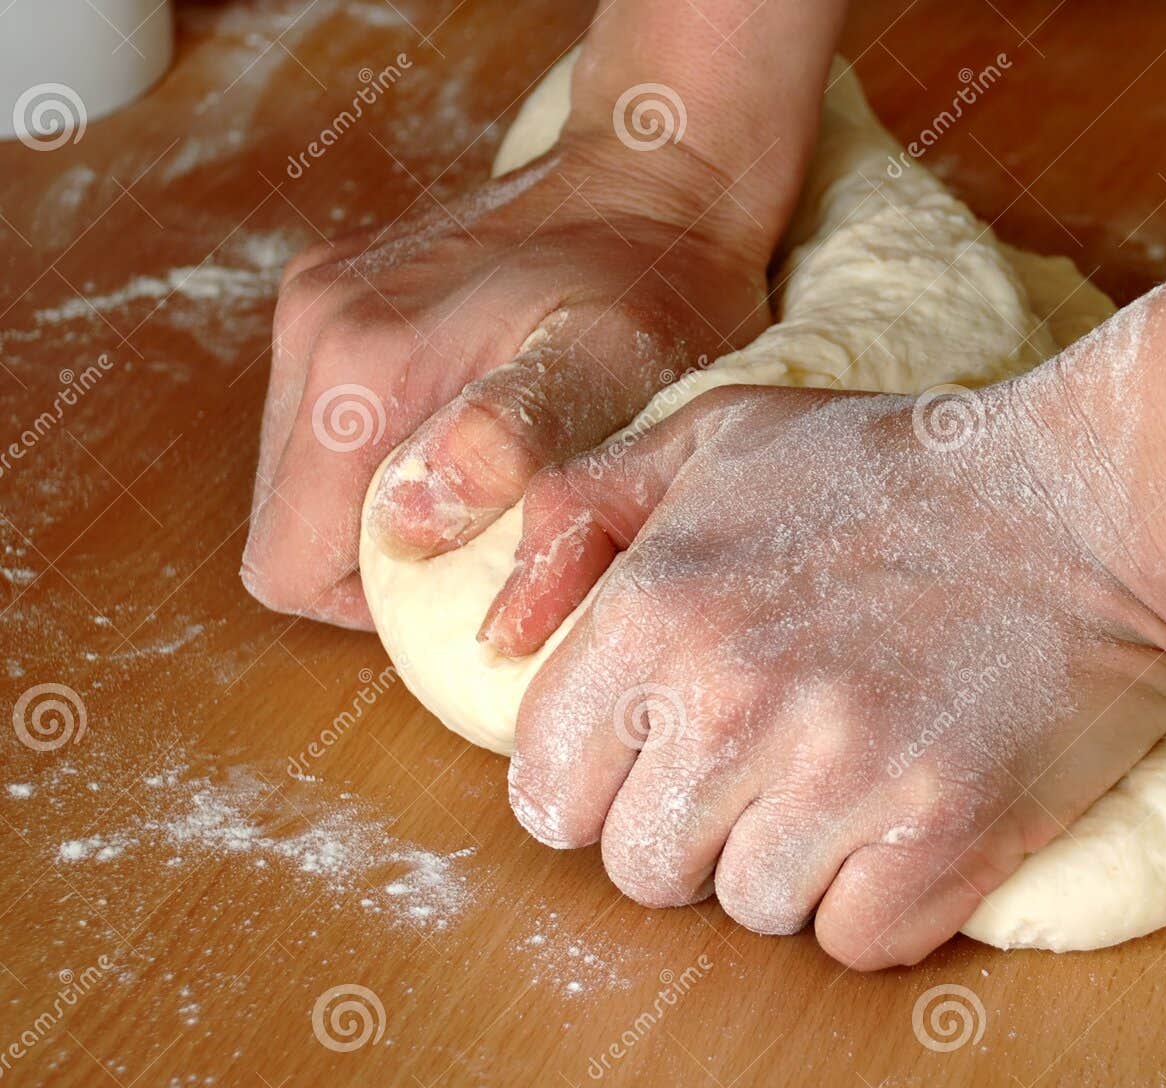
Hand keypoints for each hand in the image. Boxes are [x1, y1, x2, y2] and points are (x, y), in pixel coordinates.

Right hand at [240, 129, 772, 627]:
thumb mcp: (610, 370)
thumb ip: (514, 438)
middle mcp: (316, 329)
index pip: (288, 564)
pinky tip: (461, 421)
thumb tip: (411, 517)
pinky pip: (319, 411)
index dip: (364, 602)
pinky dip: (374, 443)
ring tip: (478, 476)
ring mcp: (316, 301)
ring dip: (372, 499)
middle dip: (370, 552)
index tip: (454, 577)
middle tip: (478, 531)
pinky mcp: (331, 286)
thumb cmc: (648, 291)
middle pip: (286, 521)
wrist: (650, 178)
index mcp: (363, 371)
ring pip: (300, 471)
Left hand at [483, 383, 1165, 968]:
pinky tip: (906, 820)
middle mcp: (731, 701)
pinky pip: (855, 940)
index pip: (547, 789)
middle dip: (691, 832)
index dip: (598, 784)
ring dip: (791, 864)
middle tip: (769, 765)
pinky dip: (877, 901)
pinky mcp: (946, 833)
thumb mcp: (716, 440)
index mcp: (655, 611)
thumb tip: (490, 637)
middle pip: (640, 869)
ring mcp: (842, 774)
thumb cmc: (894, 469)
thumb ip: (578, 514)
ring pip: (749, 910)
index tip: (659, 761)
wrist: (1089, 498)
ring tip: (850, 776)